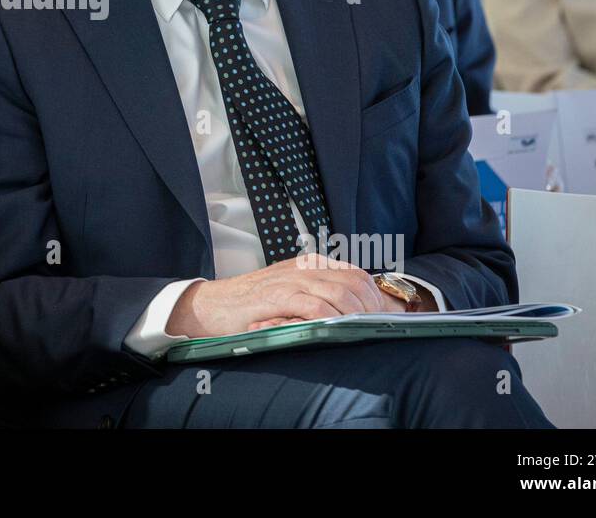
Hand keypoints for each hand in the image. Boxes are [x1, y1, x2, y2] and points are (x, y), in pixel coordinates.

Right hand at [165, 254, 404, 337]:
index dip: (375, 295)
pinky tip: (336, 330)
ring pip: (339, 291)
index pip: (355, 272)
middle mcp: (303, 269)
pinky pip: (314, 305)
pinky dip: (331, 318)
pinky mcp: (277, 297)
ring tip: (361, 331)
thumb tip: (350, 311)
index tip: (383, 317)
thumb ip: (314, 294)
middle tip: (376, 328)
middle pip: (354, 280)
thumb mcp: (287, 291)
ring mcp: (290, 281)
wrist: (211, 305)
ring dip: (356, 314)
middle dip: (372, 306)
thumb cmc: (250, 304)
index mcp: (308, 265)